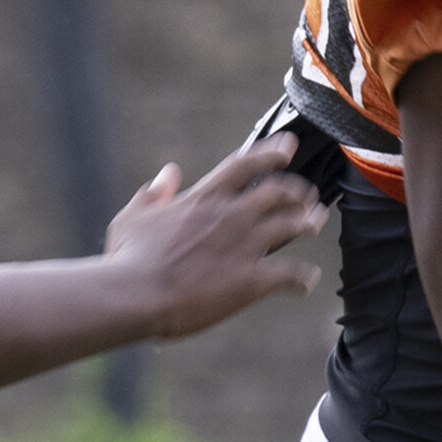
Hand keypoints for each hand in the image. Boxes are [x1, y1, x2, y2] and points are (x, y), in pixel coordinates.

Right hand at [104, 128, 328, 337]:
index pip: (246, 164)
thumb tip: (168, 173)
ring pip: (292, 225)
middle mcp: (231, 215)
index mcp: (204, 197)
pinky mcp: (252, 280)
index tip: (289, 146)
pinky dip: (304, 277)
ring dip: (307, 222)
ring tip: (314, 223)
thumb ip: (154, 193)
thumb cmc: (127, 259)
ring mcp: (245, 246)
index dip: (271, 153)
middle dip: (297, 190)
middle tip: (306, 194)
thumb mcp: (133, 217)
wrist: (135, 295)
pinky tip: (308, 282)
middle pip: (279, 191)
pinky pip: (291, 274)